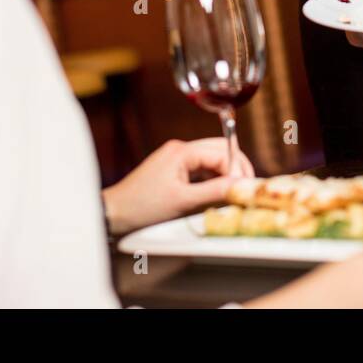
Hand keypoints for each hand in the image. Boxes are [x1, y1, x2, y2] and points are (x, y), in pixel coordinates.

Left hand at [101, 138, 254, 235]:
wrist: (115, 213)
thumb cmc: (143, 206)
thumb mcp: (183, 201)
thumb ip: (213, 191)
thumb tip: (241, 185)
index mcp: (182, 151)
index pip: (222, 151)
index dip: (237, 168)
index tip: (247, 187)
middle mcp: (181, 149)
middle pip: (219, 151)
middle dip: (235, 169)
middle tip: (246, 189)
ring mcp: (177, 159)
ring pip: (212, 161)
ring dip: (225, 175)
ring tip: (233, 194)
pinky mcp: (174, 170)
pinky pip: (201, 170)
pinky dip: (212, 180)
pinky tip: (218, 194)